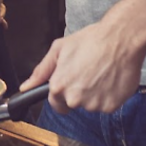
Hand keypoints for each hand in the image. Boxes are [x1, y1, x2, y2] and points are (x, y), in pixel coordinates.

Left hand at [19, 15, 145, 114]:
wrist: (120, 39)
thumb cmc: (90, 40)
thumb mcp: (59, 49)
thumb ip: (41, 71)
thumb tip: (25, 87)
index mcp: (59, 86)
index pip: (55, 103)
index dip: (62, 93)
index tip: (70, 84)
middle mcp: (74, 98)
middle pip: (73, 103)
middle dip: (79, 92)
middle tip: (88, 72)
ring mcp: (93, 104)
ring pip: (91, 105)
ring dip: (94, 94)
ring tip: (101, 72)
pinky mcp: (110, 106)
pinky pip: (106, 105)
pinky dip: (109, 96)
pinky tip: (111, 79)